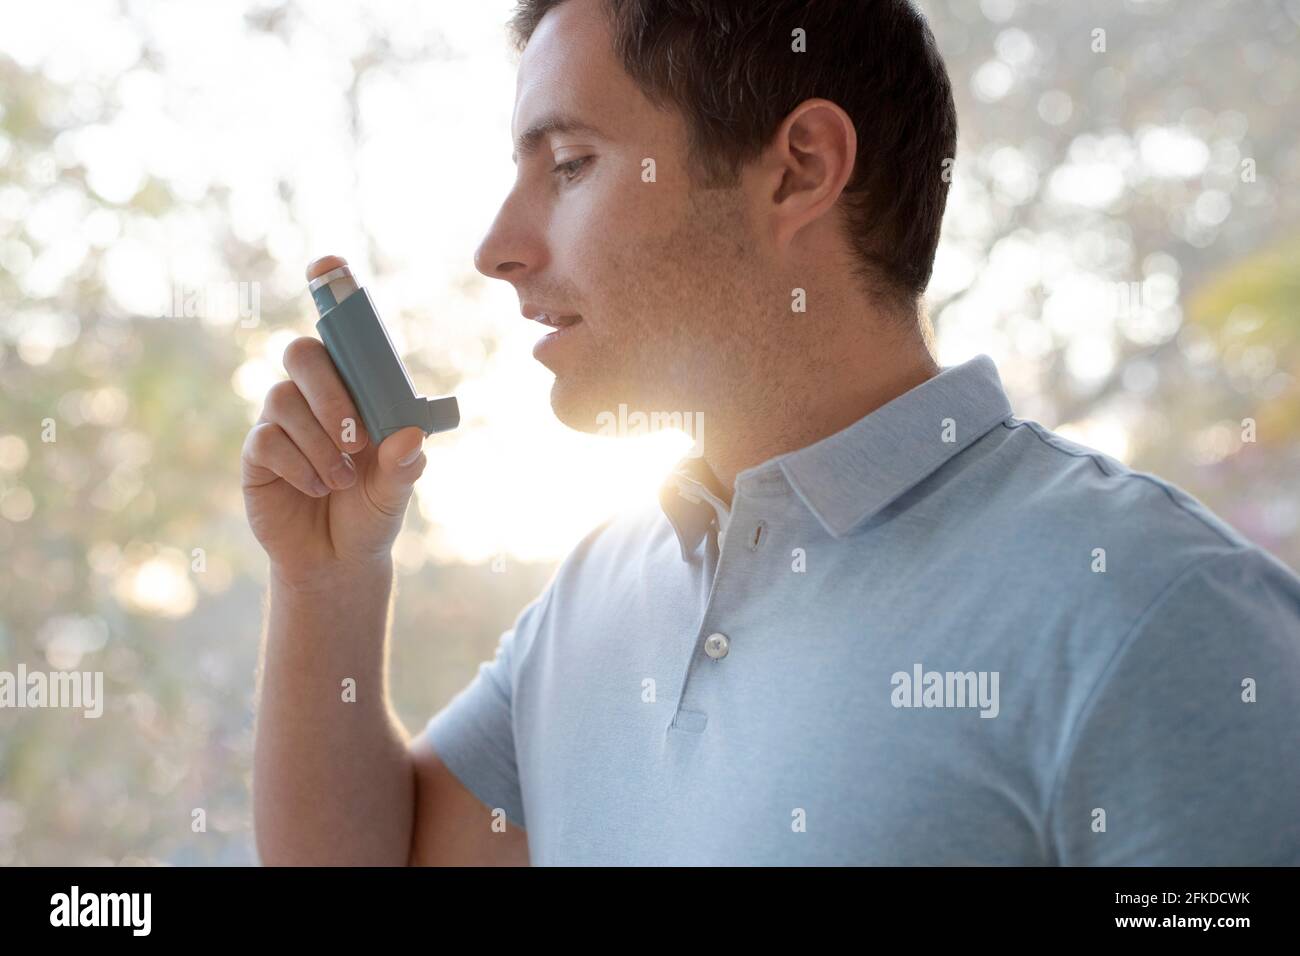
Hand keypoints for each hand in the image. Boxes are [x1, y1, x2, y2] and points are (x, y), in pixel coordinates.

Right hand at [241, 336, 426, 589]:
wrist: (336, 562)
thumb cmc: (369, 515)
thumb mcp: (393, 494)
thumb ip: (402, 465)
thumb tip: (412, 436)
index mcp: (353, 396)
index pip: (344, 350)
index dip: (353, 355)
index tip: (374, 393)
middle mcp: (313, 401)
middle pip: (302, 355)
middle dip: (329, 395)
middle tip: (355, 439)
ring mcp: (281, 425)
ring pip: (281, 399)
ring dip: (318, 443)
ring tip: (341, 481)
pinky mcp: (257, 456)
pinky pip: (265, 440)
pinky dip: (297, 465)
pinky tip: (315, 488)